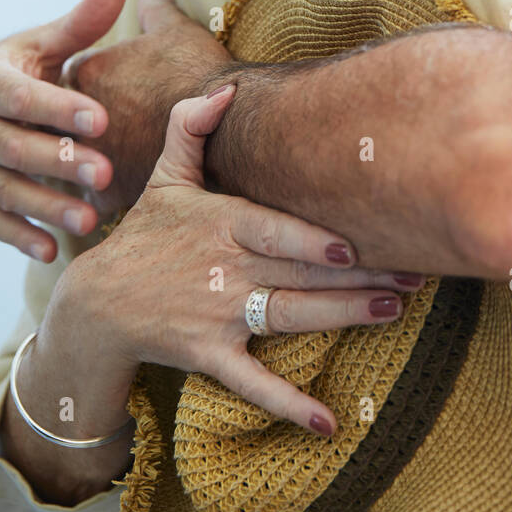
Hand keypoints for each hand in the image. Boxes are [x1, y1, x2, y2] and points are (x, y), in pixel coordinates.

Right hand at [0, 0, 126, 261]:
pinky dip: (18, 237)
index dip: (62, 109)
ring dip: (45, 206)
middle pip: (16, 148)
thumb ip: (80, 23)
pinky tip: (52, 250)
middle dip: (60, 163)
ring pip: (5, 189)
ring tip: (89, 221)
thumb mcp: (41, 44)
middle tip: (106, 175)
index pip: (26, 98)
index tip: (103, 120)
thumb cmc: (15, 70)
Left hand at [67, 0, 234, 217]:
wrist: (224, 125)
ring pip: (79, 161)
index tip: (120, 84)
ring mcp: (90, 157)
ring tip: (120, 156)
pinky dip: (111, 189)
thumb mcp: (176, 30)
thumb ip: (155, 9)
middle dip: (83, 124)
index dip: (99, 81)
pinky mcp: (108, 191)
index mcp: (84, 72)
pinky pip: (99, 193)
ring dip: (93, 160)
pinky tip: (130, 183)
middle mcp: (75, 117)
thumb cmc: (197, 73)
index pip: (76, 76)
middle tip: (112, 123)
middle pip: (67, 122)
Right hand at [68, 87, 424, 433]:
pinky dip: (287, 405)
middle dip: (359, 275)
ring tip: (392, 310)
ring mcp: (218, 316)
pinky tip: (327, 422)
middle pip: (299, 272)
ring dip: (343, 316)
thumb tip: (224, 89)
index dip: (311, 241)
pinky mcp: (210, 356)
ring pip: (290, 317)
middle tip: (413, 273)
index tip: (354, 246)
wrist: (98, 304)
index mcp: (220, 223)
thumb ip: (189, 127)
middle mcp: (223, 270)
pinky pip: (253, 384)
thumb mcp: (164, 178)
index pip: (273, 230)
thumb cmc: (145, 233)